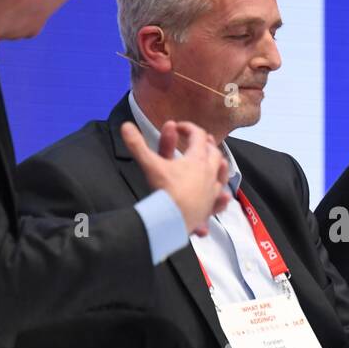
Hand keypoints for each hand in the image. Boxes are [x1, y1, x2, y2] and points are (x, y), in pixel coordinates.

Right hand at [120, 120, 229, 234]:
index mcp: (197, 159)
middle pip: (213, 153)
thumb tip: (125, 126)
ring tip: (218, 161)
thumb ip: (137, 145)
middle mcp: (209, 173)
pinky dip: (221, 196)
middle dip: (206, 144)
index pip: (197, 136)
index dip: (188, 128)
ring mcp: (212, 191)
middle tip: (200, 140)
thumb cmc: (164, 191)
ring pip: (222, 174)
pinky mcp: (210, 208)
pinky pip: (220, 201)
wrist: (173, 221)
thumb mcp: (150, 165)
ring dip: (219, 165)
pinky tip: (223, 196)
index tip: (178, 126)